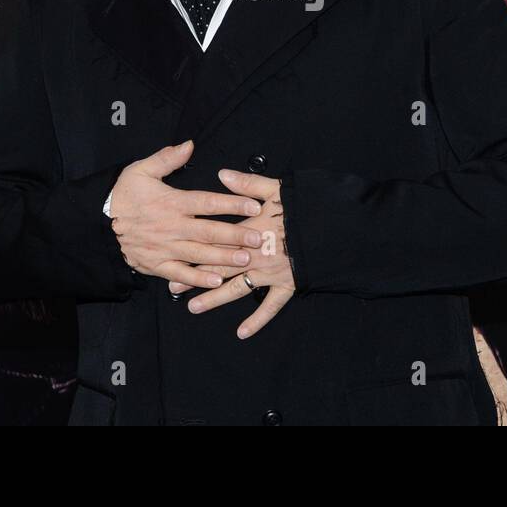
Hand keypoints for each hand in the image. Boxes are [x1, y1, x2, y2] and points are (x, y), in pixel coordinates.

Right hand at [109, 140, 265, 290]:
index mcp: (171, 202)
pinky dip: (198, 279)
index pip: (207, 203)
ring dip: (223, 258)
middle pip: (209, 231)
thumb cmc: (122, 196)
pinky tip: (216, 281)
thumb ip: (167, 158)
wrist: (98, 224)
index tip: (253, 205)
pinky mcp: (157, 265)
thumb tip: (189, 144)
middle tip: (258, 238)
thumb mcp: (140, 170)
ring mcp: (165, 248)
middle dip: (236, 235)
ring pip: (199, 254)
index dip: (232, 204)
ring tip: (246, 259)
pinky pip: (181, 274)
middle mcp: (171, 227)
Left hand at [171, 169, 296, 339]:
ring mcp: (269, 273)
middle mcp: (255, 255)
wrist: (334, 229)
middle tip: (173, 287)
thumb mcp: (276, 189)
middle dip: (195, 277)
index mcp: (250, 231)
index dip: (194, 249)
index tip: (175, 256)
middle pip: (219, 267)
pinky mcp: (286, 285)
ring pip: (236, 288)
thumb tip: (223, 174)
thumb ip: (247, 185)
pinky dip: (256, 320)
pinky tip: (242, 332)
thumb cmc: (307, 207)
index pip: (216, 242)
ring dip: (214, 299)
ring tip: (194, 308)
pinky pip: (269, 306)